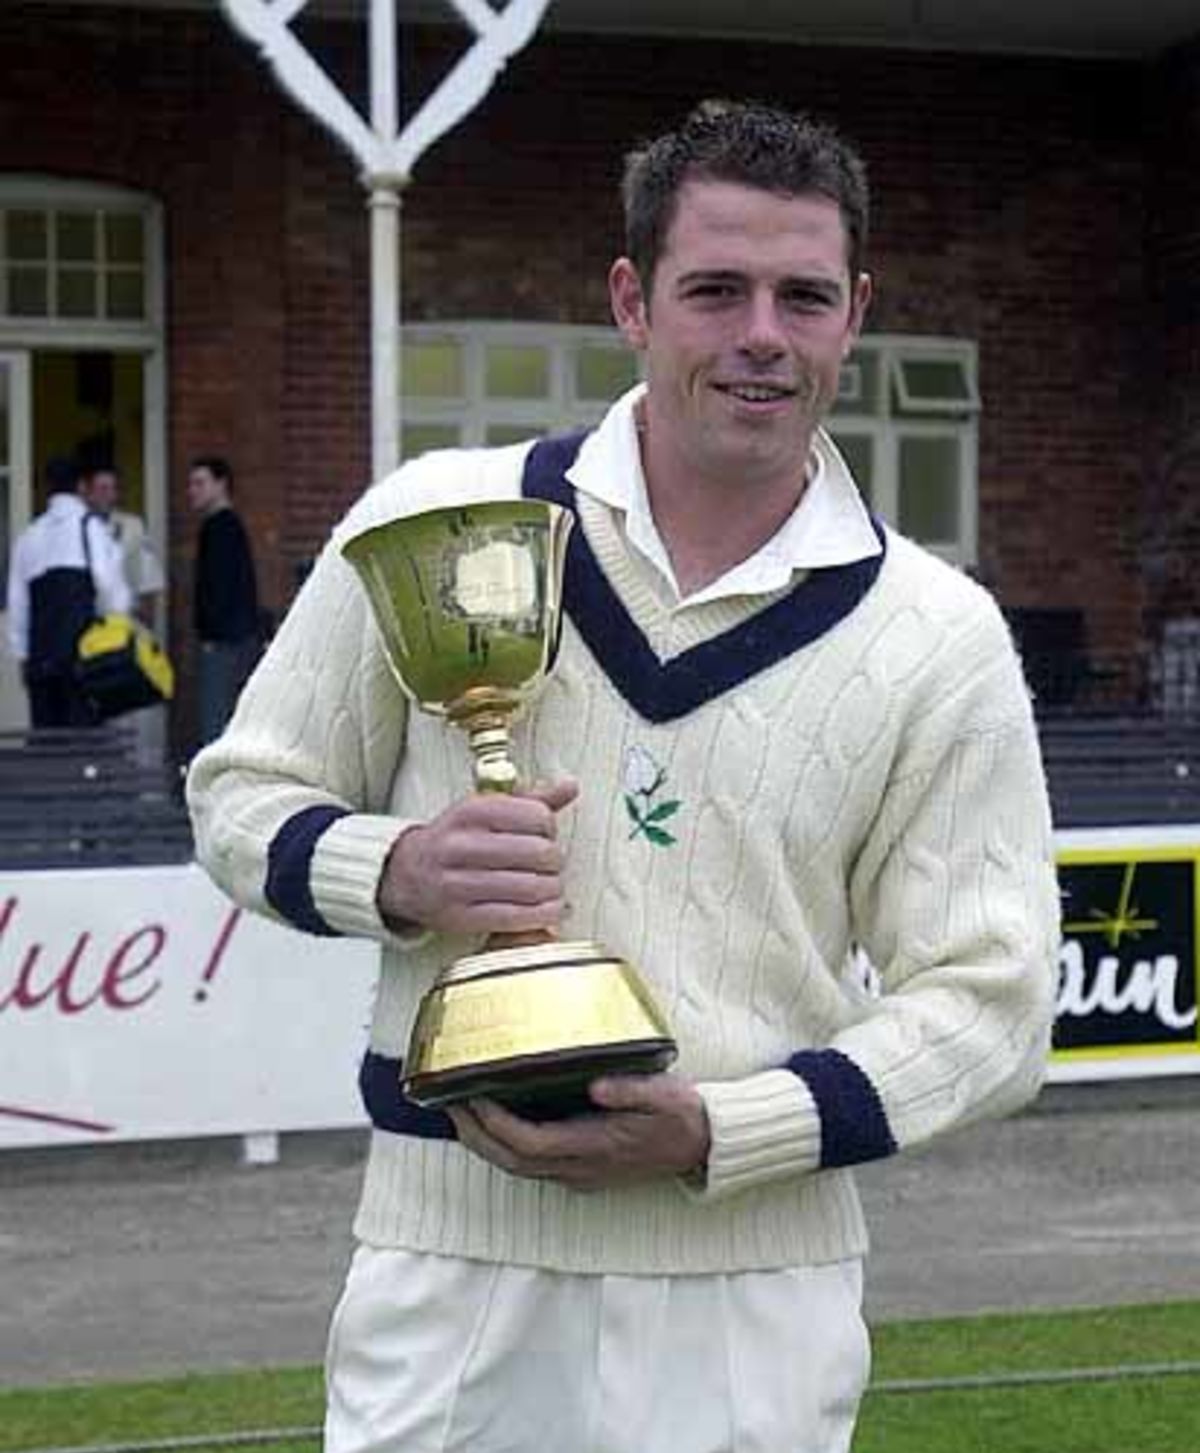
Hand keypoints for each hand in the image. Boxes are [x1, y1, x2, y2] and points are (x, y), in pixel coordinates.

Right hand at [377, 778, 577, 934]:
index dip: (551, 828)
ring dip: (553, 890)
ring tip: (551, 888)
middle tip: (550, 865)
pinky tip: (551, 909)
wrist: (404, 874)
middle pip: (540, 853)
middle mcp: (461, 845)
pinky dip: (545, 915)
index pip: (537, 816)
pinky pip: (517, 918)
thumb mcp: (486, 810)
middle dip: (555, 861)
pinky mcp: (461, 917)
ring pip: (532, 888)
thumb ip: (531, 799)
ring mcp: (458, 883)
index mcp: (471, 812)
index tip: (544, 835)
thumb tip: (571, 785)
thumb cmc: (456, 839)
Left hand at [447, 1073, 710, 1189]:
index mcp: (595, 1147)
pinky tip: (495, 1121)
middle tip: (449, 1102)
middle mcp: (580, 1167)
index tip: (474, 1095)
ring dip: (485, 1143)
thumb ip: (631, 1089)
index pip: (530, 1144)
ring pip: (518, 1166)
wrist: (704, 1146)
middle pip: (512, 1161)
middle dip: (476, 1135)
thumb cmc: (682, 1116)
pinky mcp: (581, 1167)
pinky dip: (504, 1145)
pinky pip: (531, 1162)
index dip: (496, 1124)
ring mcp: (579, 1172)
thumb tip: (598, 1086)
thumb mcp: (665, 1095)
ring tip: (461, 1111)